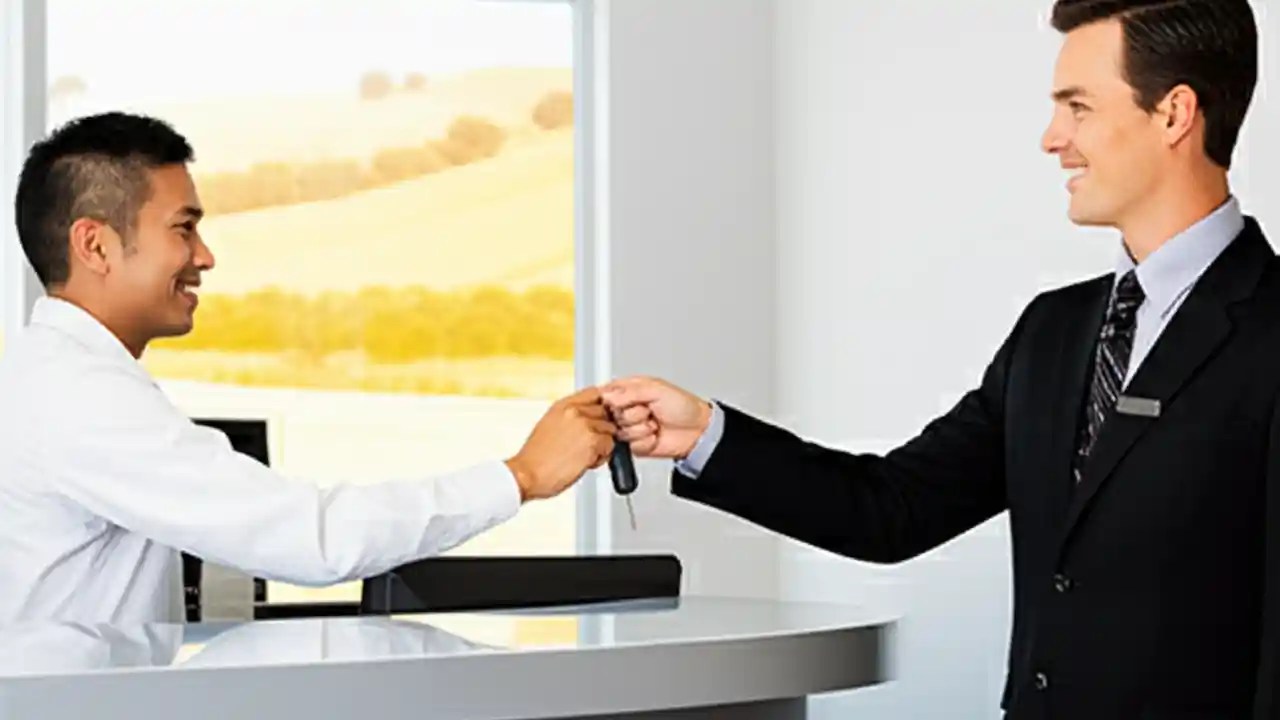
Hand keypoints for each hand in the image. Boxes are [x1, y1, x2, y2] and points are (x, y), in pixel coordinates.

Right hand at [506, 387, 615, 501]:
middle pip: (606, 412)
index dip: (603, 405)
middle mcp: (574, 411)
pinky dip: (601, 457)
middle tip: (588, 443)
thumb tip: (588, 418)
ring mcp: (584, 425)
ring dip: (603, 444)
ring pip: (610, 430)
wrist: (527, 474)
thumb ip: (570, 417)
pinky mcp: (592, 441)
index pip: (594, 393)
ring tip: (584, 455)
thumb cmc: (536, 458)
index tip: (603, 416)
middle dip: (602, 428)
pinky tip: (585, 462)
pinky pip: (610, 446)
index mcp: (563, 405)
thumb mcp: (550, 426)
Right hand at [600, 376, 711, 458]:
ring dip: (641, 428)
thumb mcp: (656, 389)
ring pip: (620, 432)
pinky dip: (646, 441)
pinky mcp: (635, 445)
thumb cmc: (683, 406)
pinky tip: (655, 435)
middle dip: (632, 414)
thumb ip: (629, 391)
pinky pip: (630, 446)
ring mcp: (630, 428)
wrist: (697, 431)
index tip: (621, 402)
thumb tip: (607, 396)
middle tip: (648, 411)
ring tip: (654, 423)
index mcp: (628, 391)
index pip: (604, 395)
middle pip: (610, 416)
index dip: (608, 401)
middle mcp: (626, 409)